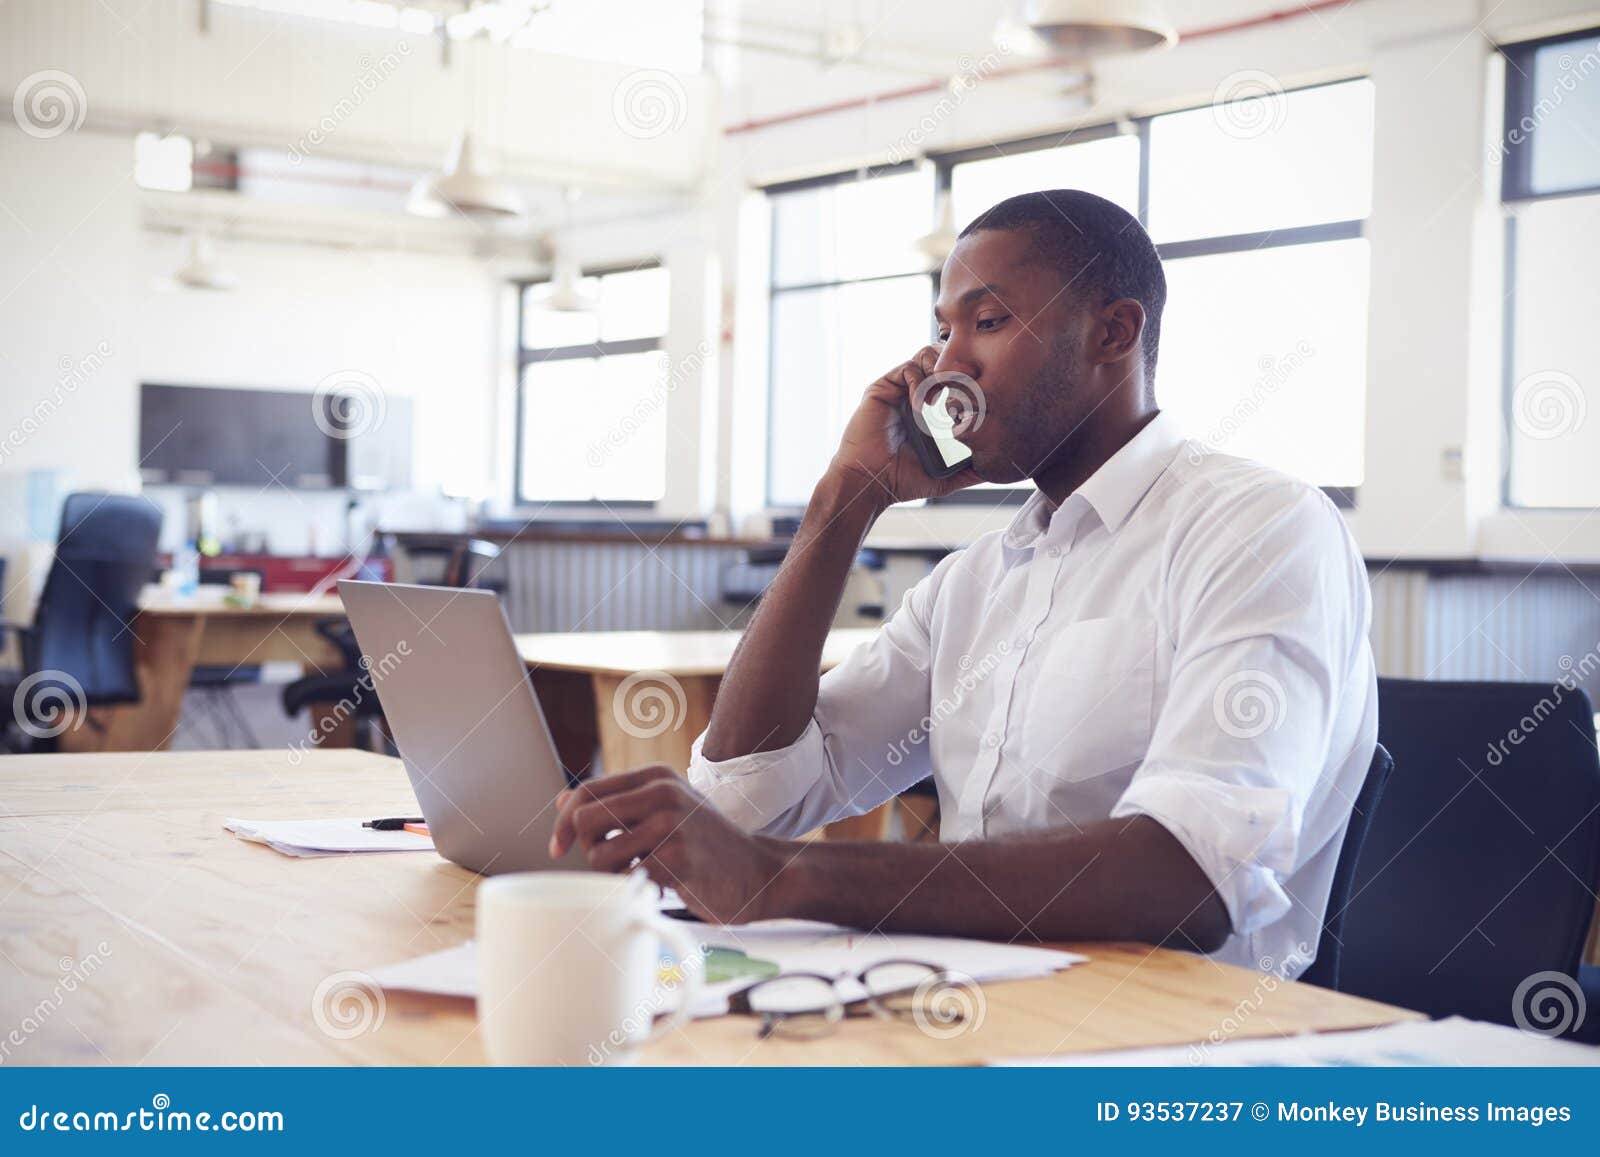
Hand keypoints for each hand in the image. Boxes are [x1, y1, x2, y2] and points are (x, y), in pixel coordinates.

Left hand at [548, 765, 786, 924]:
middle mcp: (663, 792)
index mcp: (656, 776)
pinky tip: (659, 886)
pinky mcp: (679, 859)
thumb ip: (618, 803)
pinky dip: (634, 890)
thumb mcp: (665, 809)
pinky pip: (627, 880)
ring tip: (642, 875)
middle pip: (585, 820)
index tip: (558, 848)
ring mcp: (672, 824)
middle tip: (613, 864)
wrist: (759, 871)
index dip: (563, 823)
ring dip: (612, 875)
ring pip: (600, 855)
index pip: (587, 792)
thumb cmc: (707, 844)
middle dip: (588, 850)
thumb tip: (562, 801)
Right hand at [827, 345, 981, 508]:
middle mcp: (911, 393)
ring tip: (942, 396)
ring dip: (939, 371)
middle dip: (956, 369)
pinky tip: (921, 406)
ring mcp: (897, 389)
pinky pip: (908, 368)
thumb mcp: (944, 478)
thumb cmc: (900, 482)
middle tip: (964, 391)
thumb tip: (995, 470)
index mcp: (926, 409)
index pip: (952, 378)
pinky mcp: (882, 387)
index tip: (977, 399)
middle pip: (941, 359)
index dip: (967, 380)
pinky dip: (920, 382)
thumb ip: (968, 472)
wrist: (869, 483)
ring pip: (925, 355)